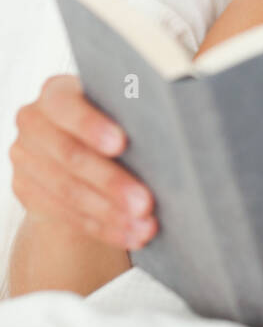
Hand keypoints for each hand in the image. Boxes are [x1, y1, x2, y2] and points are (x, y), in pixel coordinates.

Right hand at [10, 75, 157, 250]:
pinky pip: (66, 215)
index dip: (91, 125)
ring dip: (110, 213)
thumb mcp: (118, 109)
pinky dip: (103, 227)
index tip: (123, 144)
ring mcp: (26, 158)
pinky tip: (131, 234)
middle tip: (146, 202)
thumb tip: (173, 130)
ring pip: (68, 191)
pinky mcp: (26, 190)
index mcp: (56, 92)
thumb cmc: (113, 119)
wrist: (80, 153)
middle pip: (70, 155)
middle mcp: (33, 121)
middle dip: (111, 181)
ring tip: (145, 226)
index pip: (65, 105)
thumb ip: (133, 111)